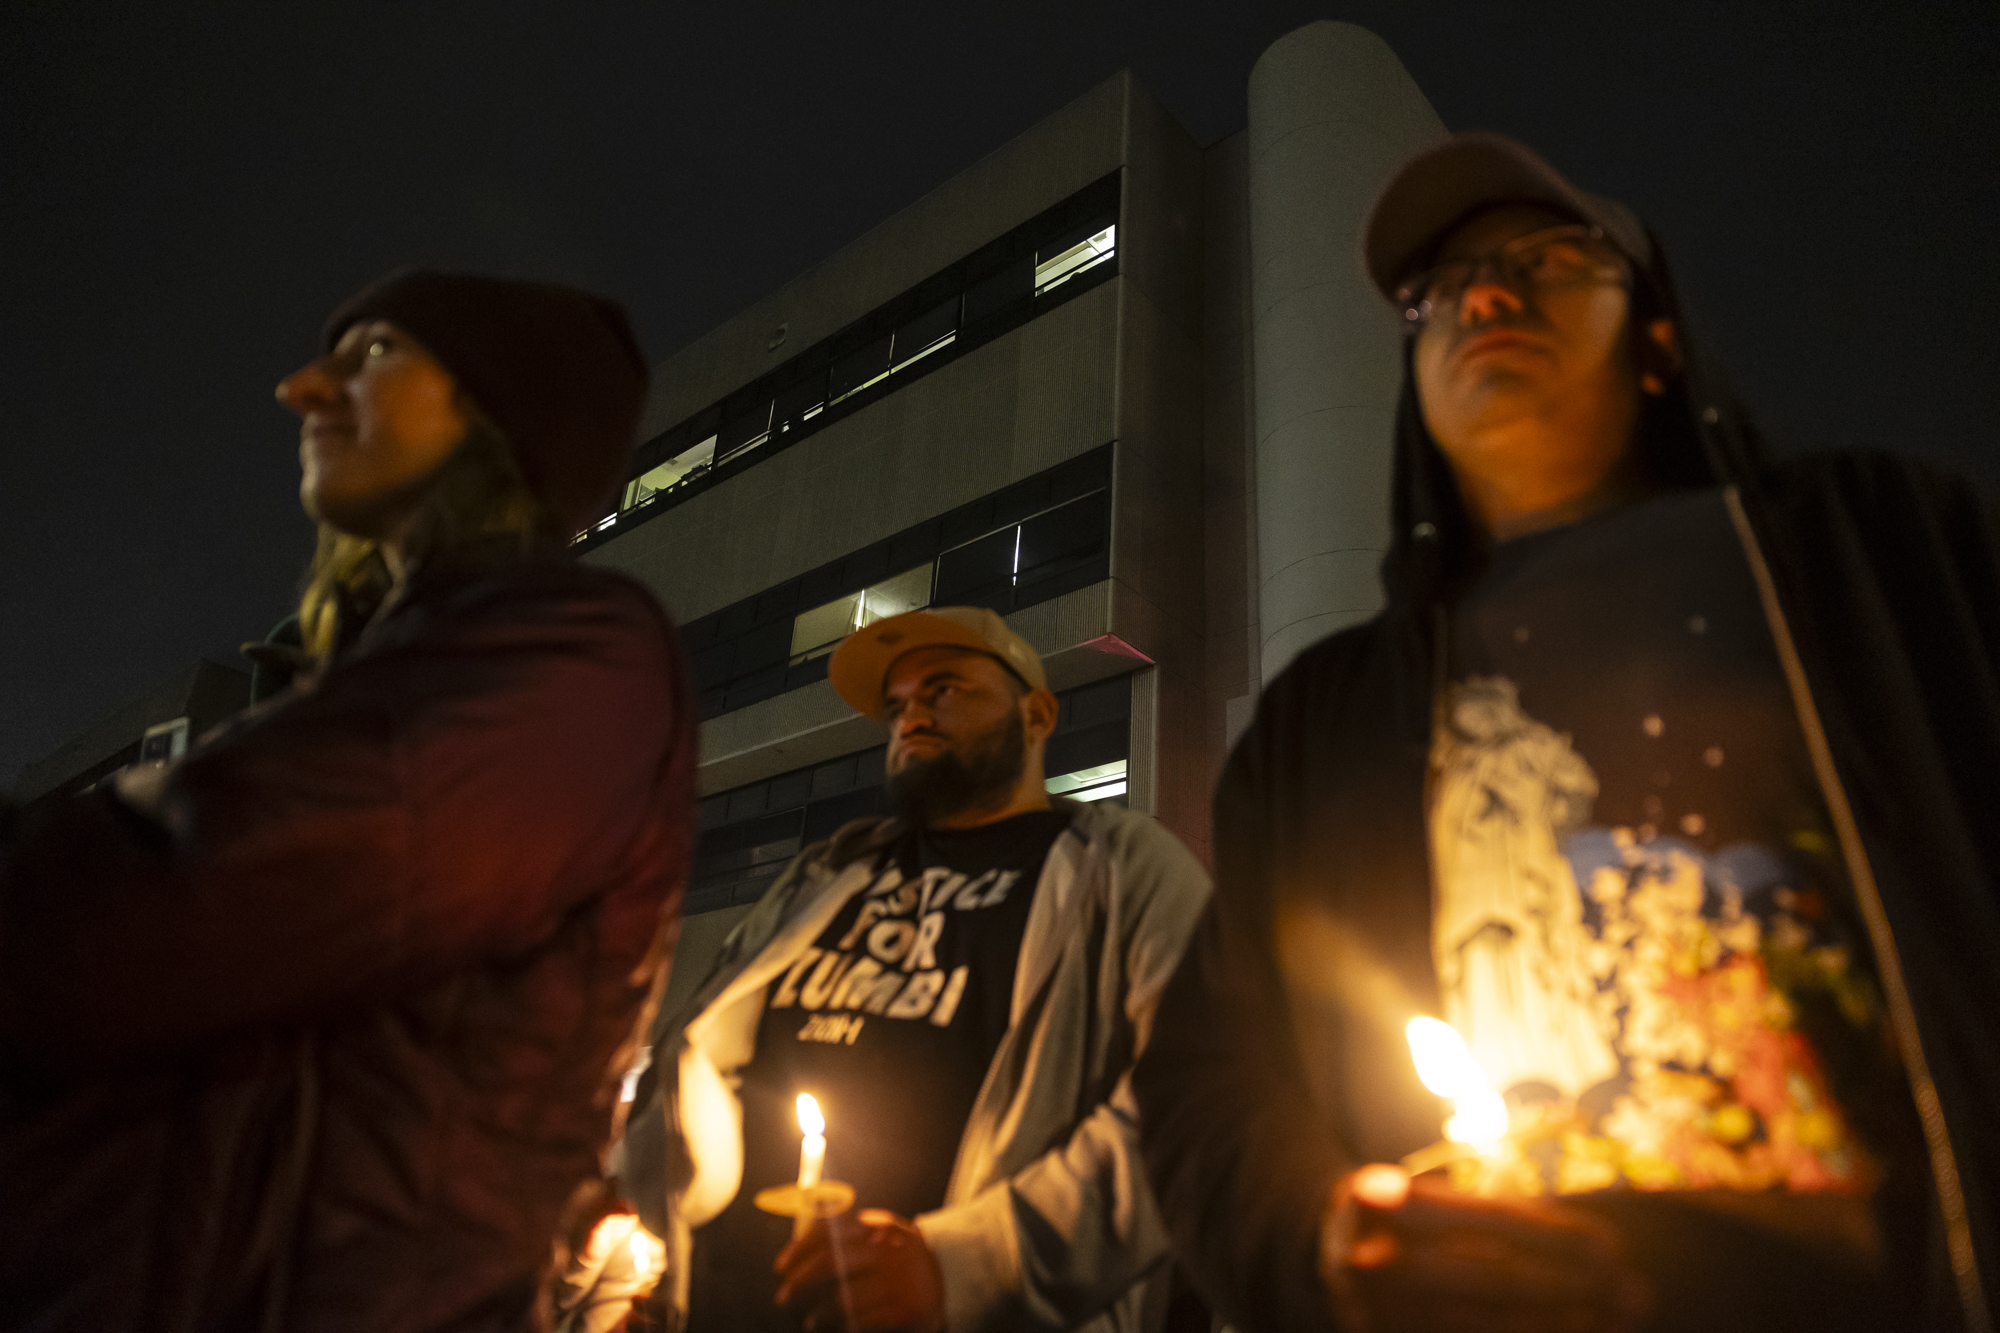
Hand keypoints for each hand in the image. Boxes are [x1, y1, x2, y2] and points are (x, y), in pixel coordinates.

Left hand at [775, 1208, 944, 1332]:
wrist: (949, 1280)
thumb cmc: (901, 1258)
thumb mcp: (880, 1233)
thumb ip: (846, 1228)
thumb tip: (804, 1223)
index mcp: (877, 1226)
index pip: (829, 1231)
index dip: (799, 1248)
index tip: (781, 1266)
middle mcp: (886, 1249)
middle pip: (829, 1263)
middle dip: (800, 1282)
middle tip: (784, 1297)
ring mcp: (897, 1280)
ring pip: (841, 1297)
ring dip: (819, 1313)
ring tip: (812, 1321)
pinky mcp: (904, 1309)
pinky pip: (860, 1320)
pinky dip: (843, 1325)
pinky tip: (838, 1326)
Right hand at [1321, 1164, 1652, 1332]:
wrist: (1322, 1259)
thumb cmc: (1402, 1223)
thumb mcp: (1428, 1197)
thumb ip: (1491, 1214)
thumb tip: (1598, 1251)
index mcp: (1384, 1202)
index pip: (1487, 1220)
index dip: (1557, 1235)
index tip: (1614, 1247)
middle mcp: (1374, 1260)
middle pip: (1490, 1276)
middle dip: (1571, 1286)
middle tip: (1635, 1291)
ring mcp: (1377, 1314)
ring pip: (1485, 1326)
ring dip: (1560, 1324)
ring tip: (1615, 1319)